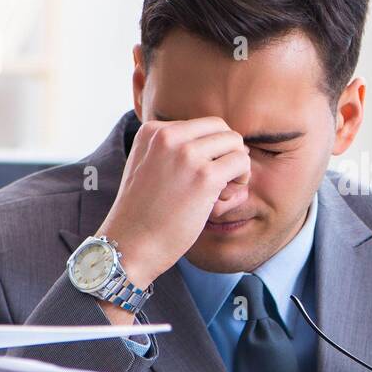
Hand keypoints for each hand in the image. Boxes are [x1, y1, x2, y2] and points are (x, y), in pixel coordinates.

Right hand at [96, 116, 249, 289]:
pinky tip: (223, 198)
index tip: (196, 177)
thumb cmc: (143, 214)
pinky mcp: (204, 176)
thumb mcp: (147, 166)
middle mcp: (168, 136)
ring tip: (221, 191)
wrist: (130, 245)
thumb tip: (214, 141)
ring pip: (234, 142)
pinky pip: (241, 162)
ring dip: (236, 165)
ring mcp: (186, 154)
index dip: (207, 151)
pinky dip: (241, 179)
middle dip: (226, 152)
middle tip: (218, 181)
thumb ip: (170, 149)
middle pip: (220, 128)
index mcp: (152, 131)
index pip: (199, 126)